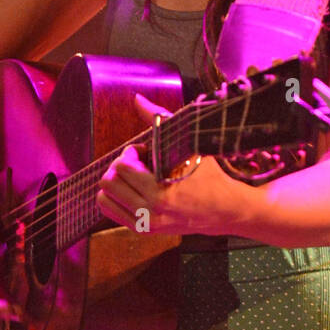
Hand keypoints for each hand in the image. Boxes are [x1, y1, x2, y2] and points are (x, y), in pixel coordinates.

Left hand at [95, 95, 250, 236]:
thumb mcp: (188, 145)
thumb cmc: (208, 175)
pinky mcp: (144, 230)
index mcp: (161, 192)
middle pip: (109, 182)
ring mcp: (146, 224)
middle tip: (139, 163)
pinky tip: (133, 188)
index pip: (122, 167)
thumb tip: (137, 98)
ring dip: (116, 182)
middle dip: (120, 166)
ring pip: (104, 198)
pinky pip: (110, 211)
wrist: (225, 210)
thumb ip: (159, 119)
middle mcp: (151, 211)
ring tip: (135, 176)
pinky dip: (115, 196)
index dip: (131, 152)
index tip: (146, 151)